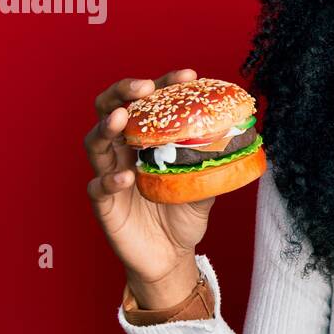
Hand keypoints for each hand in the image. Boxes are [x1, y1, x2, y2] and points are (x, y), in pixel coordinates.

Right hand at [84, 69, 214, 307]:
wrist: (170, 258)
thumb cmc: (182, 216)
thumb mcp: (204, 188)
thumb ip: (211, 165)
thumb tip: (237, 141)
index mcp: (145, 141)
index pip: (150, 103)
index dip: (165, 84)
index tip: (188, 75)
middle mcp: (123, 152)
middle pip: (109, 111)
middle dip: (122, 94)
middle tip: (143, 88)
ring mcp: (109, 175)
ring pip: (96, 143)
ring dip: (107, 128)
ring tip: (122, 119)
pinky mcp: (104, 205)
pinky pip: (98, 188)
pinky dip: (110, 179)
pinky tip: (126, 177)